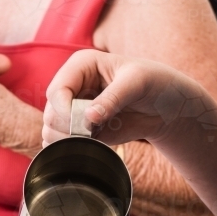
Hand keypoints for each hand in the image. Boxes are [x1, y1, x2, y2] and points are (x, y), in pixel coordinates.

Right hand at [42, 49, 216, 146]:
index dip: (64, 110)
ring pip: (51, 130)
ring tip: (97, 137)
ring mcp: (73, 109)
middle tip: (94, 132)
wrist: (165, 106)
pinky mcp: (79, 129)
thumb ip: (113, 98)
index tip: (85, 123)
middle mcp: (72, 87)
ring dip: (69, 140)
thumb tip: (88, 118)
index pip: (56, 91)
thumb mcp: (137, 83)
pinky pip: (61, 143)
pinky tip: (92, 145)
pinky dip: (71, 149)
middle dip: (68, 128)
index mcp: (81, 66)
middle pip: (50, 113)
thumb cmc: (154, 83)